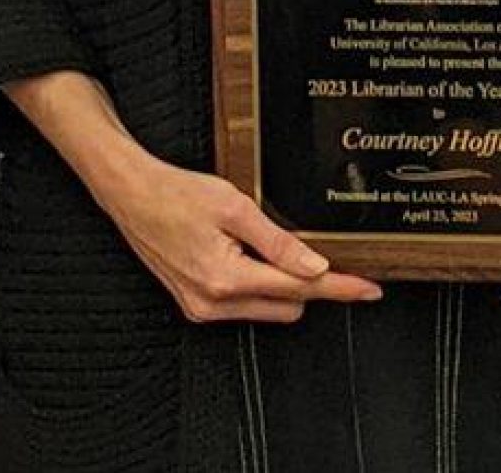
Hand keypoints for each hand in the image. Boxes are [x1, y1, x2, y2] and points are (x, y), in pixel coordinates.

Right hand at [100, 153, 381, 323]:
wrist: (131, 195)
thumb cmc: (176, 193)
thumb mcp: (235, 207)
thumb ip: (277, 241)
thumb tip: (315, 266)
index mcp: (226, 279)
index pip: (300, 288)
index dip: (340, 287)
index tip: (369, 290)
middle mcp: (213, 302)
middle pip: (288, 305)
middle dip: (309, 281)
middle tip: (315, 249)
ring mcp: (202, 307)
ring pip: (268, 308)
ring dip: (281, 284)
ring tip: (265, 244)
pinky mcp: (195, 304)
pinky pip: (244, 305)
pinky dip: (258, 285)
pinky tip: (248, 255)